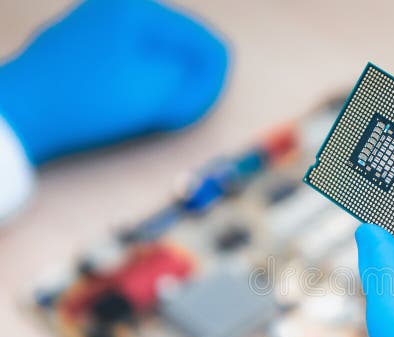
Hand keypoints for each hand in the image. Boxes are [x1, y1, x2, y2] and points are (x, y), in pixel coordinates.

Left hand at [0, 0, 227, 163]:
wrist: (22, 111)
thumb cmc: (91, 99)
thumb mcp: (158, 94)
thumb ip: (197, 82)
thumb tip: (212, 74)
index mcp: (143, 8)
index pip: (204, 41)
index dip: (214, 78)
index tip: (205, 106)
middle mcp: (120, 4)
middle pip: (180, 43)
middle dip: (189, 77)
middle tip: (181, 110)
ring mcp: (96, 21)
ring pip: (155, 52)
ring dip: (166, 81)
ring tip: (157, 109)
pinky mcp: (81, 43)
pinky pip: (130, 58)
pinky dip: (141, 79)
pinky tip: (131, 102)